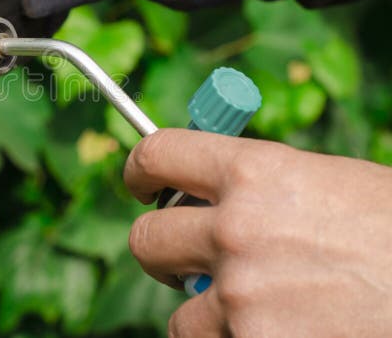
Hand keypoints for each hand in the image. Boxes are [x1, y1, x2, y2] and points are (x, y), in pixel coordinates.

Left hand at [124, 128, 391, 336]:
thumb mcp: (333, 184)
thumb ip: (263, 186)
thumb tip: (213, 194)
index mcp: (256, 172)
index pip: (159, 153)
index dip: (140, 170)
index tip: (140, 185)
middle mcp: (236, 230)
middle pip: (145, 240)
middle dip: (162, 252)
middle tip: (185, 261)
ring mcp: (241, 296)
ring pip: (179, 316)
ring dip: (208, 316)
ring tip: (261, 312)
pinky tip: (286, 332)